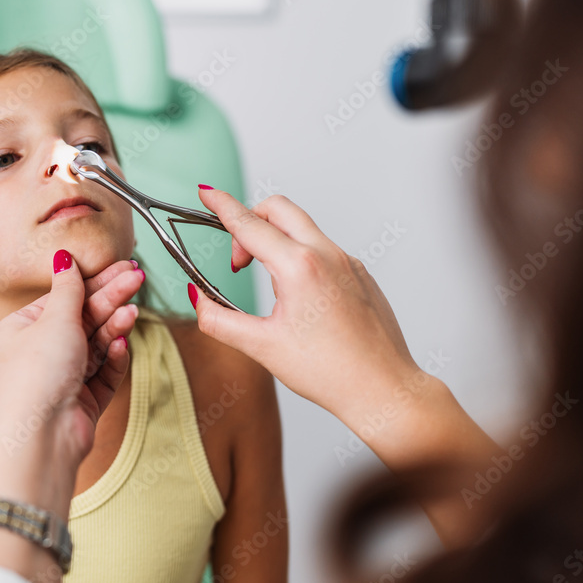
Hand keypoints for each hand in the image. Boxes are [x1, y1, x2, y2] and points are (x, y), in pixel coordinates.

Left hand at [0, 252, 142, 462]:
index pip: (66, 297)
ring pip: (98, 344)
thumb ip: (68, 288)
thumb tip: (63, 256)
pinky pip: (105, 372)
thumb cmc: (36, 375)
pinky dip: (114, 358)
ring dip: (114, 327)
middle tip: (137, 279)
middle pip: (85, 318)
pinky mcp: (83, 400)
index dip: (96, 281)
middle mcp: (42, 351)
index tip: (124, 266)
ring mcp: (64, 377)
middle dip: (112, 299)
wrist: (41, 435)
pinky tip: (121, 346)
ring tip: (130, 314)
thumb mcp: (54, 319)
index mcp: (24, 328)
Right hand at [188, 190, 420, 425]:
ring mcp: (348, 262)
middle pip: (278, 209)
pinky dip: (301, 259)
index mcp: (299, 267)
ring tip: (272, 291)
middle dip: (250, 222)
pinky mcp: (360, 274)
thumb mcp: (262, 347)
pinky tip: (302, 301)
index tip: (207, 193)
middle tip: (239, 261)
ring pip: (302, 229)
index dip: (222, 206)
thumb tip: (197, 299)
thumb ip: (219, 319)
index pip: (249, 225)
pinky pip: (323, 250)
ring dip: (276, 244)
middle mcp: (327, 255)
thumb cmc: (331, 372)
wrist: (385, 389)